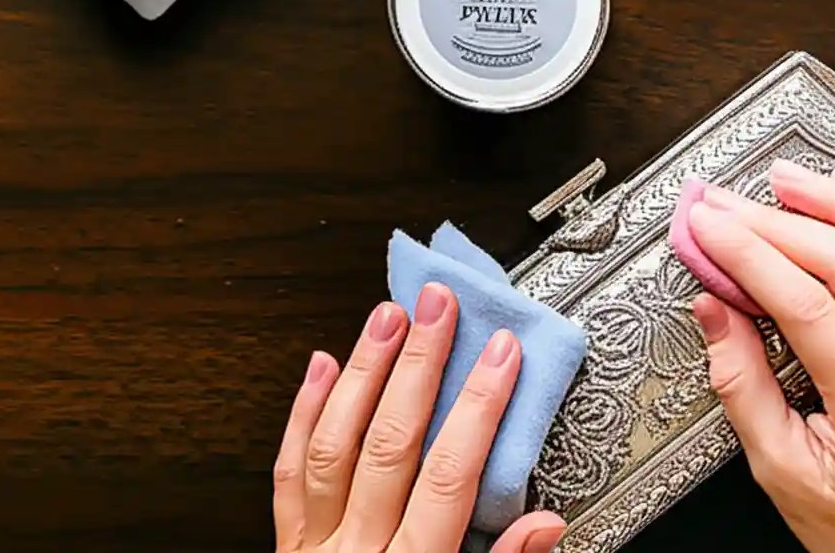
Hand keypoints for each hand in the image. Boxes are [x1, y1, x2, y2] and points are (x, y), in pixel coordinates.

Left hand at [272, 282, 565, 552]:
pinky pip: (289, 471)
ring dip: (363, 374)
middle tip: (438, 306)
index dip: (478, 408)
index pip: (449, 475)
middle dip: (418, 367)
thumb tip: (546, 523)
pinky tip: (322, 366)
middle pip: (389, 443)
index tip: (502, 354)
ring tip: (386, 317)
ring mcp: (313, 547)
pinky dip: (304, 413)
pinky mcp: (287, 544)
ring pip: (334, 445)